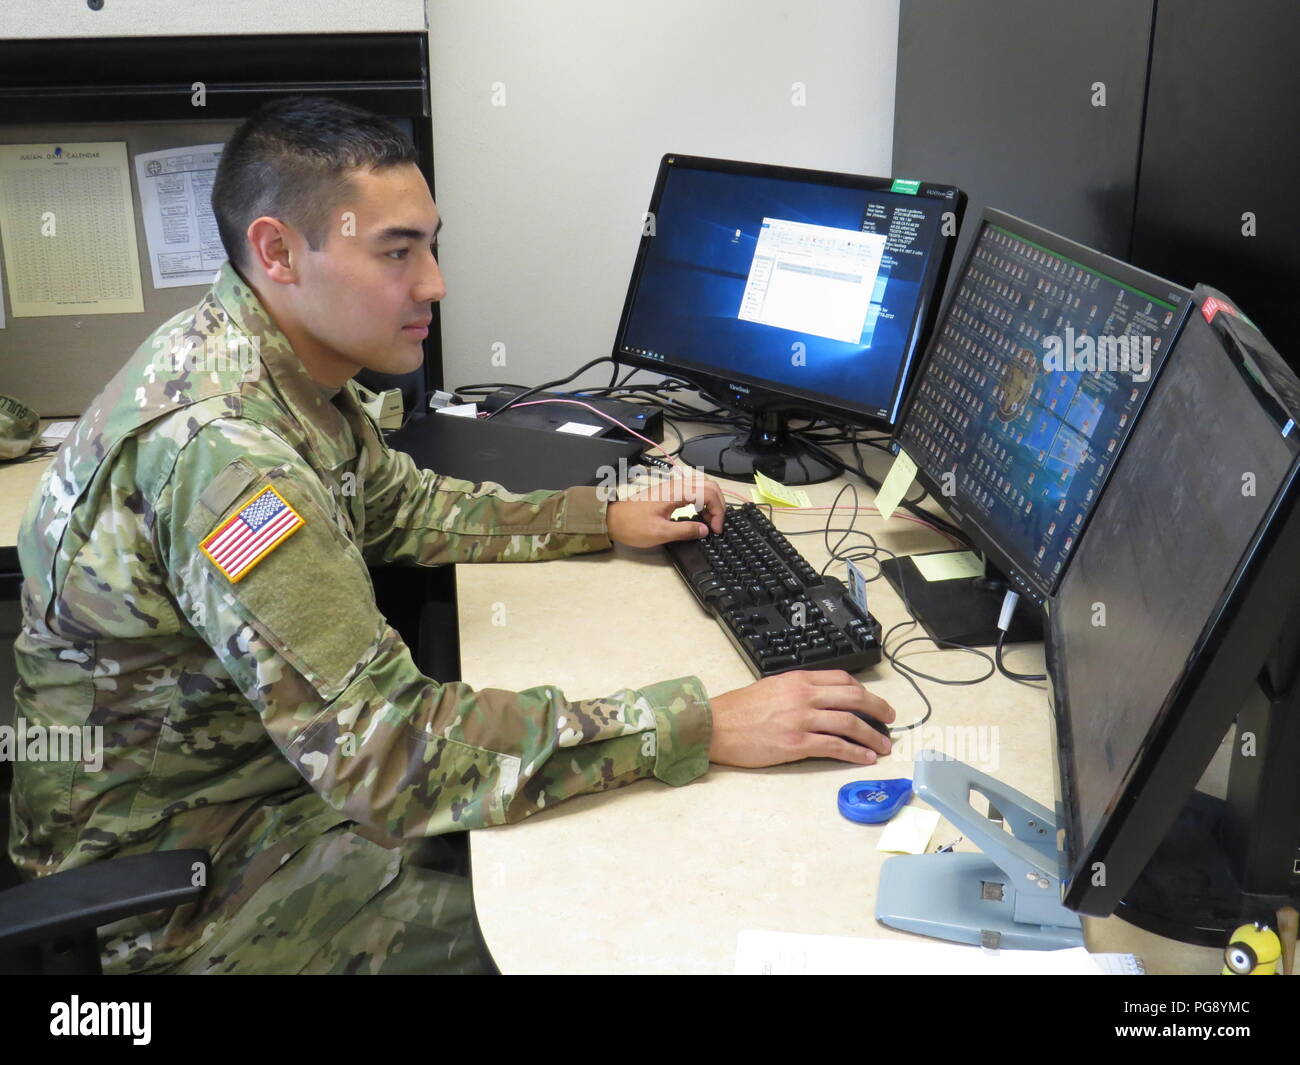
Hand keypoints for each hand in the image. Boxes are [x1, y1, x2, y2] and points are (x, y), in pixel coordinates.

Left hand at [606, 471, 725, 547]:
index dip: (718, 512)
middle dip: (719, 505)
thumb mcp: (660, 533)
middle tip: (716, 526)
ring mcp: (673, 486)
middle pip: (710, 485)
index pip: (709, 494)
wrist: (613, 519)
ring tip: (709, 522)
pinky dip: (703, 501)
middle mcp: (677, 484)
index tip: (716, 530)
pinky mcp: (669, 491)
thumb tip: (705, 530)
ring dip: (712, 502)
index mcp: (676, 492)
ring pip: (703, 486)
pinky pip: (694, 490)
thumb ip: (685, 530)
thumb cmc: (633, 526)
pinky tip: (699, 515)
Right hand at [707, 669, 894, 766]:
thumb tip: (820, 699)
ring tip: (883, 744)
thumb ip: (797, 690)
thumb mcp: (771, 687)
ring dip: (872, 735)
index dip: (863, 690)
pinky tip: (865, 757)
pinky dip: (855, 752)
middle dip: (878, 708)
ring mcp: (801, 719)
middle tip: (889, 719)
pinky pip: (835, 746)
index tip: (872, 701)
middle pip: (854, 697)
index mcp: (798, 679)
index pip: (841, 679)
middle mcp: (804, 696)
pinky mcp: (797, 743)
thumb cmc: (738, 710)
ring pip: (849, 723)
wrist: (715, 726)